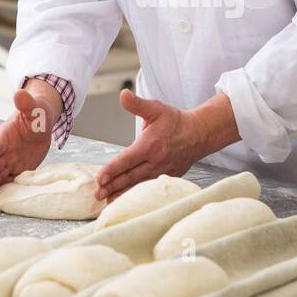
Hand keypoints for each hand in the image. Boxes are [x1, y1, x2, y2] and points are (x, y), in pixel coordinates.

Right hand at [0, 85, 58, 198]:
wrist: (41, 122)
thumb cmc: (37, 113)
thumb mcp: (34, 107)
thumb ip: (26, 103)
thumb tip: (20, 92)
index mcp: (4, 135)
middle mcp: (4, 150)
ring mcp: (9, 160)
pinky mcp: (17, 168)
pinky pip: (8, 180)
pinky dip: (2, 188)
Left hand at [94, 89, 213, 199]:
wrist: (199, 134)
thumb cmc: (175, 121)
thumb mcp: (156, 108)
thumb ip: (137, 104)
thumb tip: (123, 94)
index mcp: (150, 145)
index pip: (127, 160)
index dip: (112, 170)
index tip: (99, 178)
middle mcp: (156, 161)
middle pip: (130, 177)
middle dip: (112, 186)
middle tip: (97, 194)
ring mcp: (162, 171)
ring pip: (139, 185)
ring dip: (122, 194)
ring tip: (107, 201)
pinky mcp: (168, 178)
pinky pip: (149, 187)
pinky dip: (136, 194)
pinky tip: (125, 199)